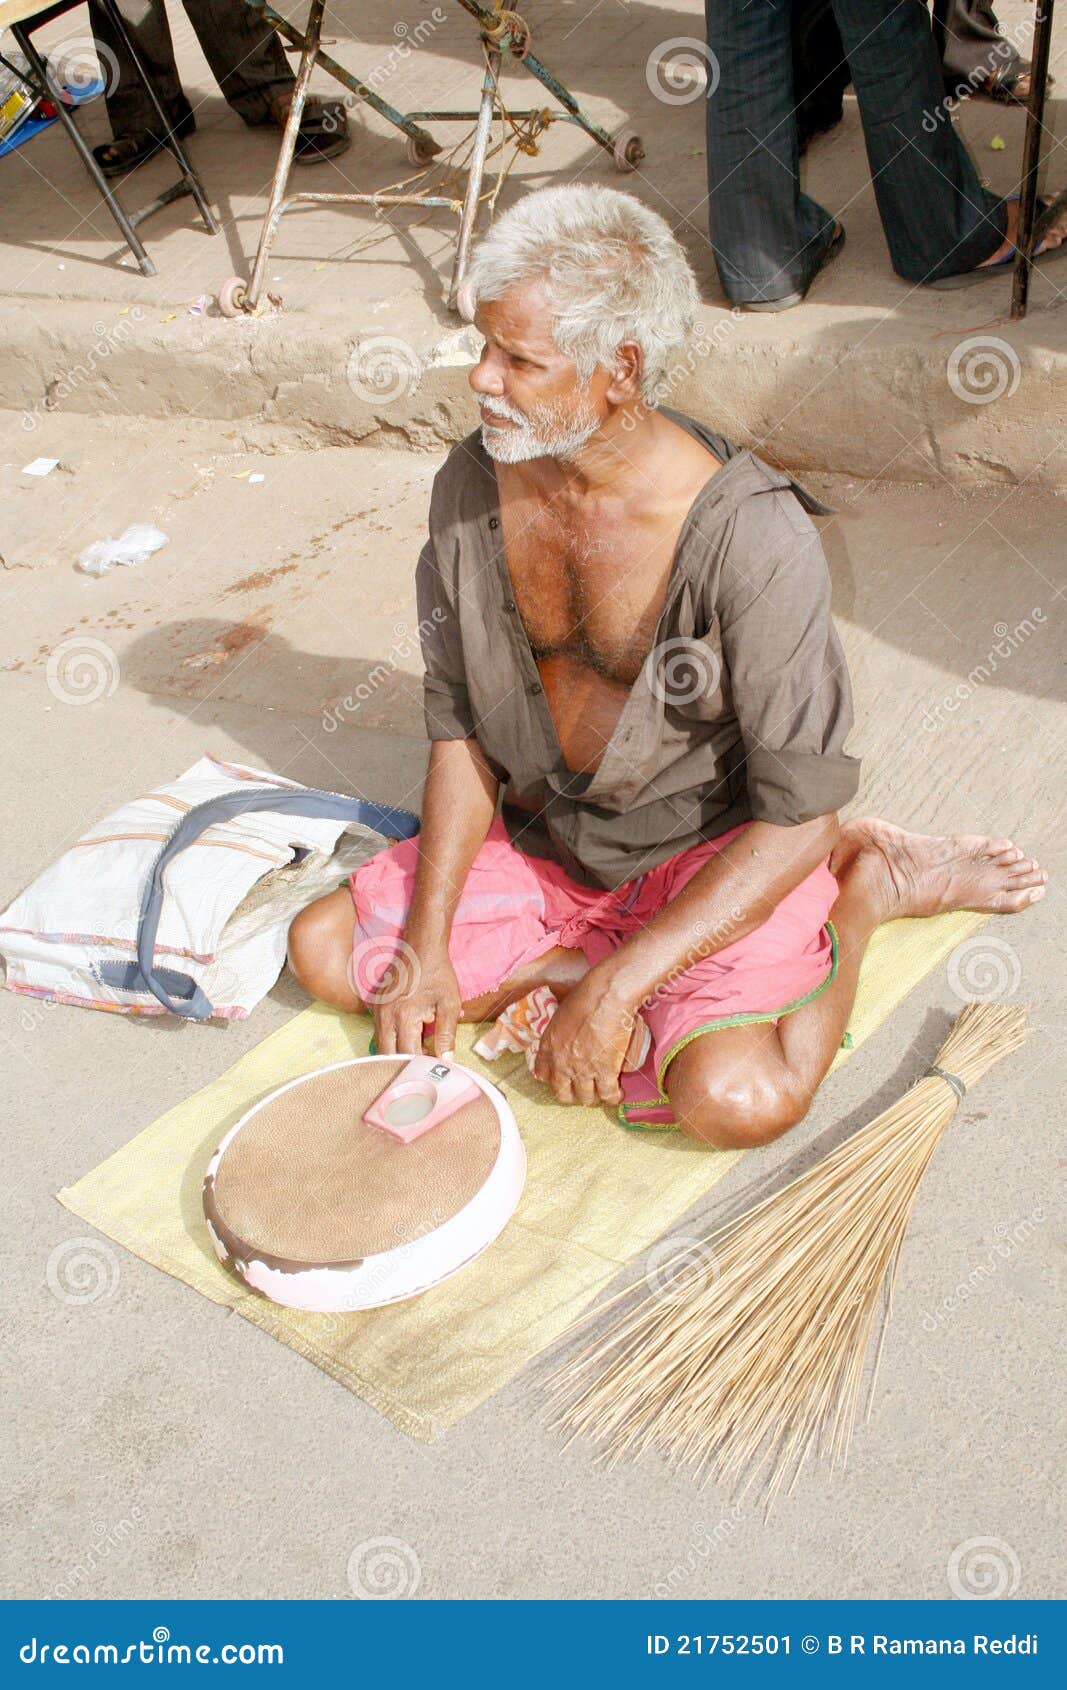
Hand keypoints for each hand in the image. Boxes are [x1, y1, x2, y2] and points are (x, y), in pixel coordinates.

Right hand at [373, 940, 461, 1059]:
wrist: (421, 948)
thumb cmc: (438, 974)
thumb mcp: (449, 1004)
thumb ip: (446, 1035)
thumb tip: (446, 1061)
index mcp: (404, 1017)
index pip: (409, 1055)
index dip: (422, 1066)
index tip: (435, 1071)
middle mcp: (386, 1017)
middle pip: (388, 1056)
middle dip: (404, 1066)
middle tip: (423, 1068)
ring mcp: (378, 1011)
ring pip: (381, 1046)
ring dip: (397, 1054)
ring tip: (418, 1054)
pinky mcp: (376, 1007)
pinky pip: (380, 1033)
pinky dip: (392, 1042)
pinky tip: (409, 1040)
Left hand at [532, 973, 634, 1106]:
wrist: (606, 996)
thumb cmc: (585, 997)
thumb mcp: (560, 1015)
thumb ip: (559, 1033)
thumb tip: (566, 1038)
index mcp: (548, 1047)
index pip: (543, 1075)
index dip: (554, 1079)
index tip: (563, 1078)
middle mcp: (561, 1063)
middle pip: (563, 1094)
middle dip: (573, 1095)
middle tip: (584, 1089)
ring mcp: (582, 1070)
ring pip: (585, 1098)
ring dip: (594, 1097)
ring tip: (602, 1092)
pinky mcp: (605, 1071)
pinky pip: (607, 1095)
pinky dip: (613, 1097)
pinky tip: (617, 1094)